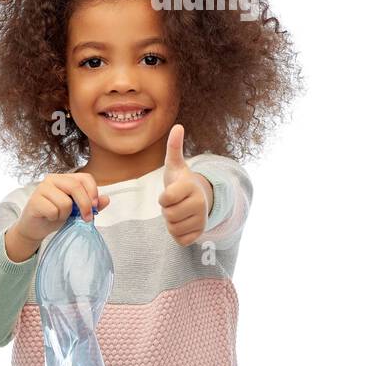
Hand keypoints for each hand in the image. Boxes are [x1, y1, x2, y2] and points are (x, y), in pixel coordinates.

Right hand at [5, 172, 109, 261]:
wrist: (34, 228)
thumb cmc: (55, 216)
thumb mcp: (76, 211)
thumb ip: (91, 205)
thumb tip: (106, 199)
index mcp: (65, 178)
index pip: (84, 178)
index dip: (92, 191)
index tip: (95, 207)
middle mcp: (53, 179)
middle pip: (75, 187)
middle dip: (85, 205)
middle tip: (87, 219)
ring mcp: (42, 188)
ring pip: (65, 202)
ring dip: (65, 215)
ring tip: (59, 216)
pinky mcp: (35, 200)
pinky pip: (53, 211)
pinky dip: (54, 219)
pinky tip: (49, 218)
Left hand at [158, 124, 213, 245]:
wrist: (198, 200)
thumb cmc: (181, 183)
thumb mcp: (175, 166)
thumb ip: (174, 148)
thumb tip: (178, 126)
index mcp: (191, 187)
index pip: (165, 199)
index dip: (164, 198)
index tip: (172, 192)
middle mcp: (200, 204)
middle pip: (168, 215)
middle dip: (167, 211)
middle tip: (176, 204)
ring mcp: (201, 220)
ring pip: (173, 228)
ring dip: (172, 222)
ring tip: (180, 212)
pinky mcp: (199, 234)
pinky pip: (179, 239)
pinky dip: (177, 233)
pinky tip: (184, 223)